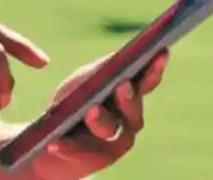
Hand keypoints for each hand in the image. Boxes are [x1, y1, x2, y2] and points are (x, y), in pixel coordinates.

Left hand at [29, 50, 169, 179]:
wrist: (52, 139)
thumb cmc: (73, 103)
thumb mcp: (83, 82)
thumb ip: (100, 71)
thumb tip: (119, 58)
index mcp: (129, 95)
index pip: (146, 82)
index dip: (154, 69)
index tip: (161, 52)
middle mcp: (129, 120)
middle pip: (132, 109)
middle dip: (128, 98)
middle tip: (122, 85)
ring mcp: (116, 142)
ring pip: (110, 129)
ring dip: (101, 120)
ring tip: (90, 112)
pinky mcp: (96, 161)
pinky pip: (83, 152)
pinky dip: (68, 146)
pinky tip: (55, 143)